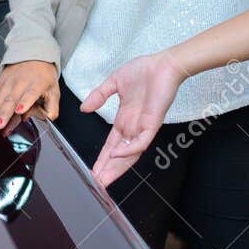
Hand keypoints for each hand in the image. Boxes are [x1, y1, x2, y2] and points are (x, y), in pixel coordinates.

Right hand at [0, 60, 58, 138]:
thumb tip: (45, 120)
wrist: (32, 54)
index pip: (31, 93)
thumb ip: (52, 108)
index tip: (20, 110)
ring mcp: (7, 84)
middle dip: (2, 114)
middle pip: (10, 100)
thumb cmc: (43, 74)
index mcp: (36, 84)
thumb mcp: (54, 90)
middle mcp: (20, 83)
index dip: (25, 101)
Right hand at [80, 52, 183, 186]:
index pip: (111, 144)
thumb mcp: (114, 82)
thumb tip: (84, 108)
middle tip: (96, 184)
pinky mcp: (153, 124)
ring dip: (117, 166)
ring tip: (104, 179)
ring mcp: (143, 127)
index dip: (102, 158)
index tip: (92, 170)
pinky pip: (141, 142)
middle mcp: (133, 127)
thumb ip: (99, 95)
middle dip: (108, 169)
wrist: (164, 64)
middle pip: (119, 155)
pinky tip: (117, 154)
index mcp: (124, 119)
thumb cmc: (144, 71)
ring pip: (130, 154)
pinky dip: (129, 149)